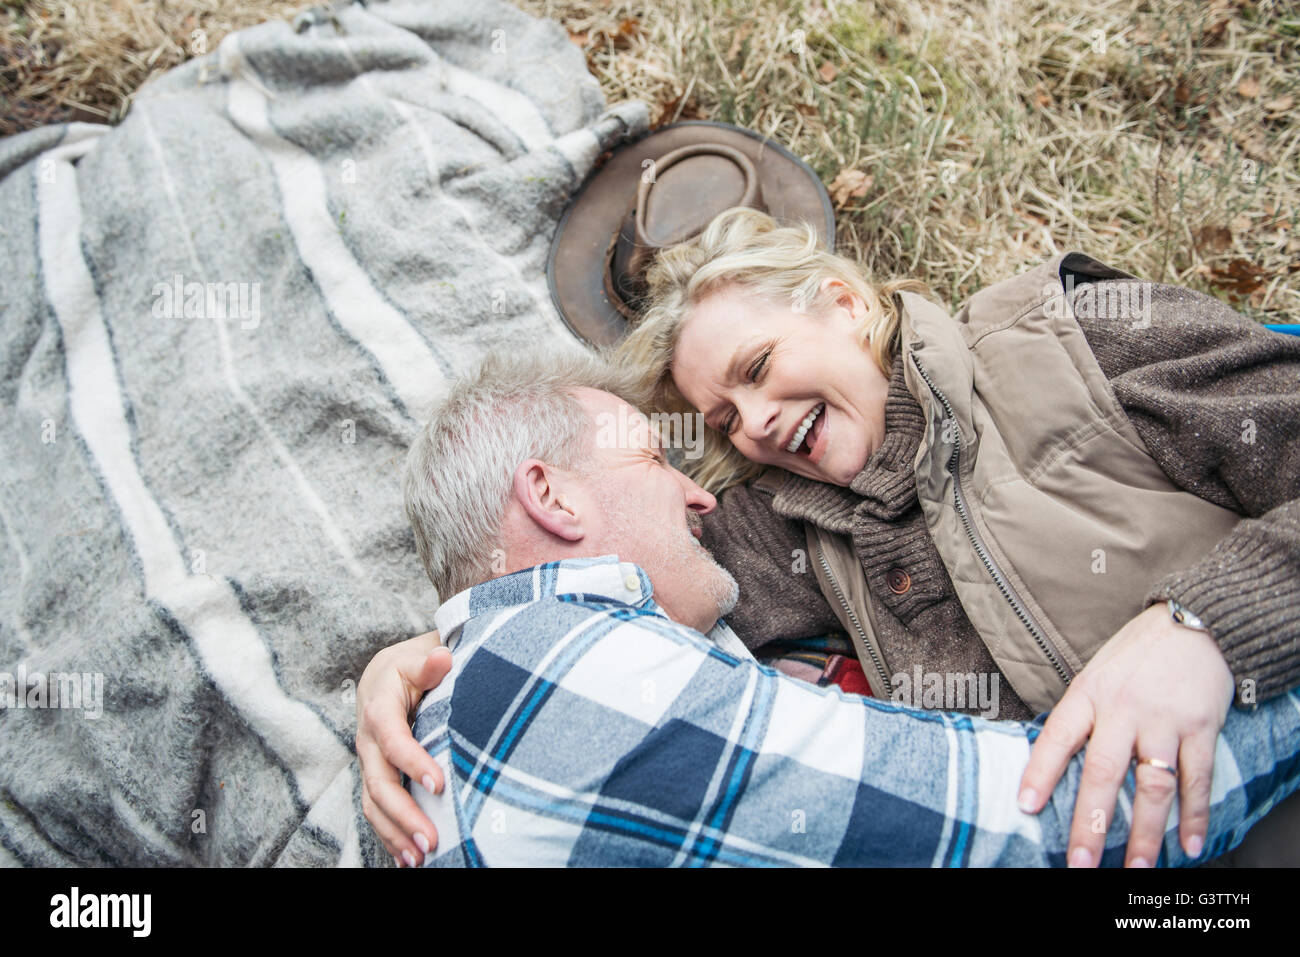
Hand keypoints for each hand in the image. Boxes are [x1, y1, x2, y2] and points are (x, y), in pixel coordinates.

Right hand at [356, 630, 451, 866]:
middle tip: (431, 838)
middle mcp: (368, 741)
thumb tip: (442, 656)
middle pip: (379, 783)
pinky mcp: (374, 776)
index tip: (439, 785)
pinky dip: (390, 835)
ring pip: (374, 803)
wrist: (383, 675)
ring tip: (421, 857)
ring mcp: (369, 762)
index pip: (393, 739)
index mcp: (379, 708)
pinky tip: (406, 859)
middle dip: (404, 814)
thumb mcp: (416, 658)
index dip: (413, 762)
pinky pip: (375, 810)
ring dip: (395, 833)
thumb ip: (429, 663)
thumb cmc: (408, 666)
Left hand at [1017, 602, 1233, 866]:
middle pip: (1103, 772)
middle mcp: (1123, 709)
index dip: (1040, 773)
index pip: (1057, 737)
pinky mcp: (1201, 726)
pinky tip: (1189, 844)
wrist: (1191, 623)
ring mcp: (1164, 719)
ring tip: (1137, 867)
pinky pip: (1197, 779)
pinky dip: (1195, 815)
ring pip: (1152, 785)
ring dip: (1146, 832)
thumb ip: (1080, 717)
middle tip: (1080, 861)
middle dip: (1091, 823)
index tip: (1026, 807)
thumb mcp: (1094, 676)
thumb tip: (1051, 763)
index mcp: (1088, 694)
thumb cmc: (1134, 656)